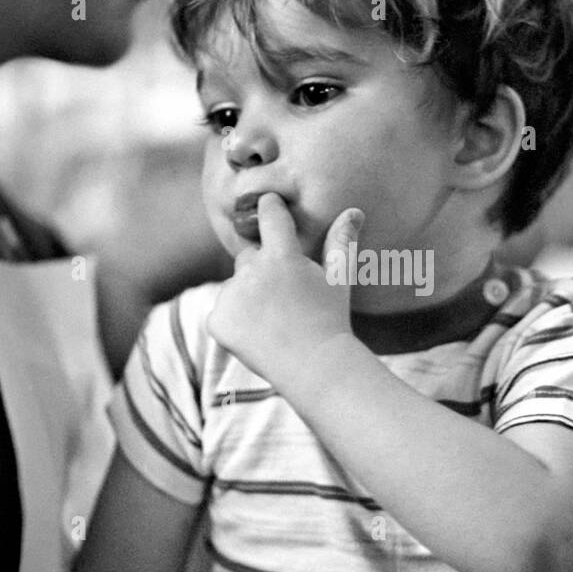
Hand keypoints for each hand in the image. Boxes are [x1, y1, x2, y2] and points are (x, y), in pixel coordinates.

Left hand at [206, 194, 363, 383]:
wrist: (315, 368)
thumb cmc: (331, 320)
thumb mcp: (338, 279)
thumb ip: (341, 242)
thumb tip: (354, 211)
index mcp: (283, 256)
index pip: (269, 214)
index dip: (269, 207)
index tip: (269, 204)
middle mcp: (252, 272)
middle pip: (249, 257)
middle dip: (261, 270)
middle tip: (284, 297)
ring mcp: (232, 297)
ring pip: (235, 286)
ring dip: (247, 297)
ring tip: (273, 321)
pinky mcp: (218, 321)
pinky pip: (222, 312)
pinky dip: (234, 322)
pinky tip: (258, 335)